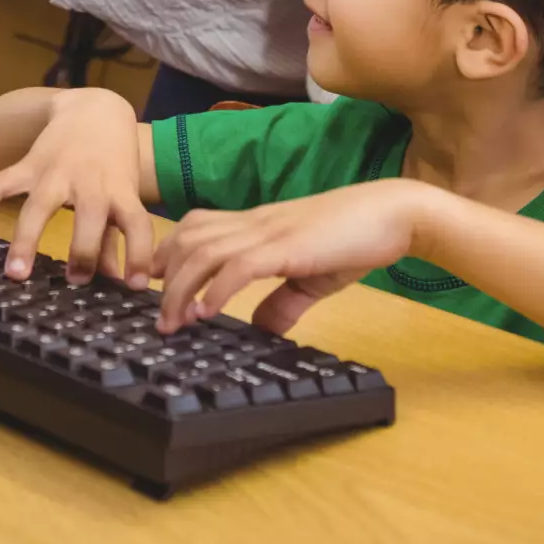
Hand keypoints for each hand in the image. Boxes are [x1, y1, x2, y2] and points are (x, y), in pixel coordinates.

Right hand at [0, 90, 152, 288]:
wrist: (96, 110)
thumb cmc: (113, 165)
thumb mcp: (122, 196)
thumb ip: (114, 238)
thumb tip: (114, 281)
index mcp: (119, 192)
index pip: (136, 224)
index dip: (138, 254)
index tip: (135, 285)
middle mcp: (90, 182)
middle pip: (88, 215)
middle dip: (82, 250)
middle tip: (74, 281)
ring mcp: (57, 172)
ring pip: (40, 205)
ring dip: (27, 239)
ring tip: (15, 273)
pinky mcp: (30, 164)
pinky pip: (3, 181)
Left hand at [155, 179, 432, 334]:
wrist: (393, 214)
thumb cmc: (356, 239)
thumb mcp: (311, 277)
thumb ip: (283, 302)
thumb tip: (261, 330)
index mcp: (257, 226)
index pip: (196, 228)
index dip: (167, 256)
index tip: (149, 288)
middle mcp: (255, 223)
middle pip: (187, 238)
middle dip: (162, 277)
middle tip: (154, 316)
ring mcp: (270, 232)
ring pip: (204, 250)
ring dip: (180, 287)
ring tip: (172, 322)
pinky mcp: (289, 246)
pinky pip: (241, 264)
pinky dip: (217, 288)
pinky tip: (207, 312)